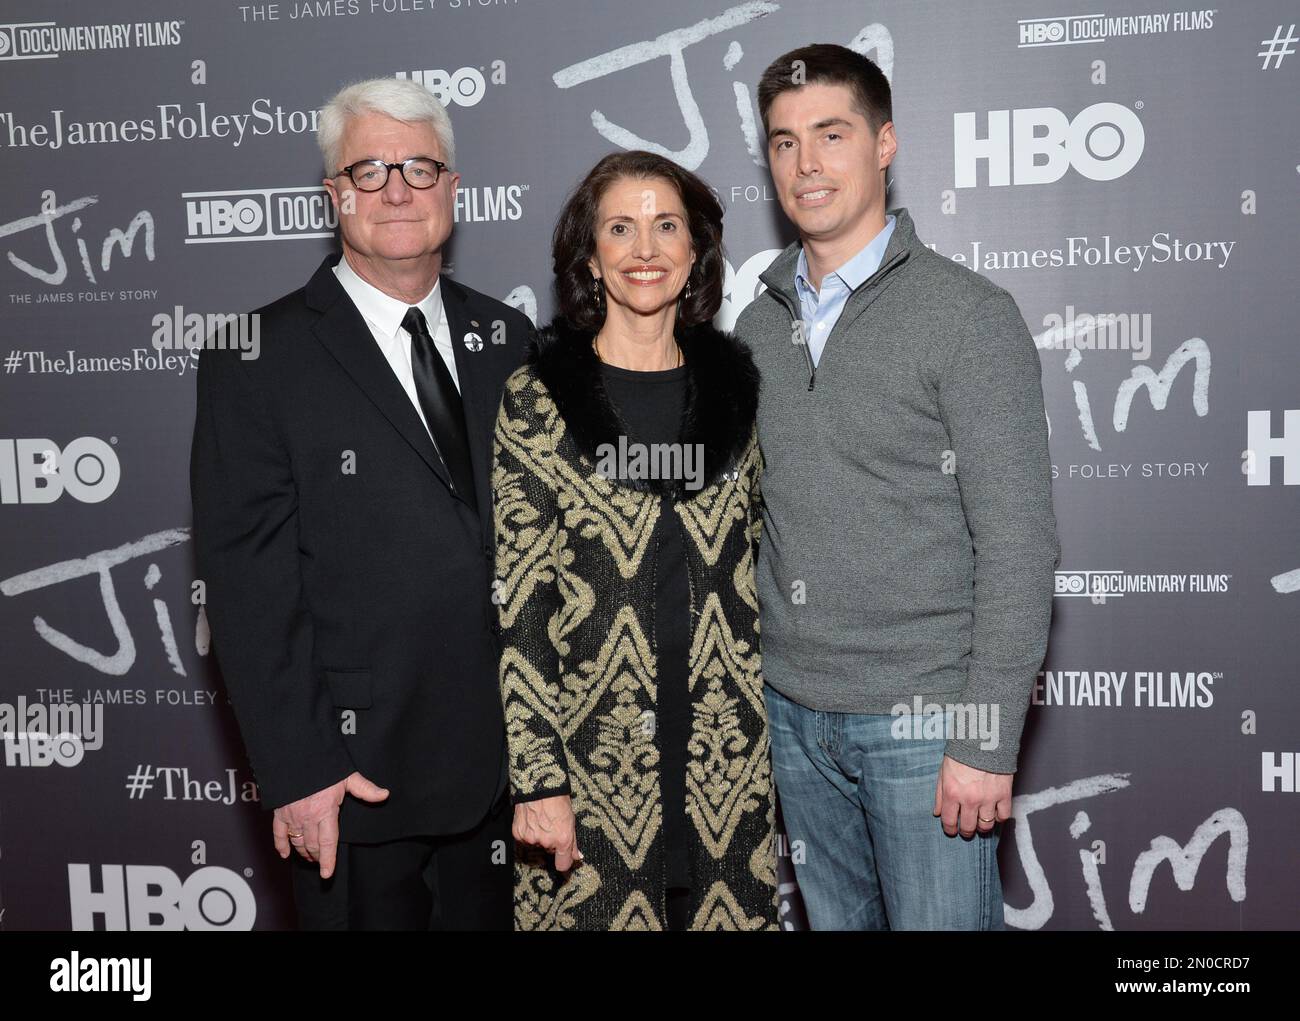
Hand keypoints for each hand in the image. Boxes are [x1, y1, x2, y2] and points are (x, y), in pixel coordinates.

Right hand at [272, 771, 389, 878]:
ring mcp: (292, 815)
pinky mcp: (279, 811)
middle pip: (312, 844)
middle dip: (317, 856)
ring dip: (303, 851)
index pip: (328, 842)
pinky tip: (285, 854)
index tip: (327, 873)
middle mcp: (307, 817)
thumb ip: (365, 789)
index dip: (328, 860)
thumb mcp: (347, 776)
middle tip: (321, 861)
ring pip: (298, 841)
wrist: (295, 755)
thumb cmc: (323, 765)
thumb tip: (384, 795)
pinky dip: (281, 845)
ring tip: (309, 857)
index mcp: (325, 810)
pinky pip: (278, 833)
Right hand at [513, 794, 581, 870]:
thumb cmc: (557, 799)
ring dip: (539, 837)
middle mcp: (546, 842)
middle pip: (550, 851)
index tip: (564, 859)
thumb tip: (577, 857)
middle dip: (551, 842)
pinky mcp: (519, 834)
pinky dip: (527, 832)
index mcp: (562, 839)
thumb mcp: (571, 819)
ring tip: (541, 820)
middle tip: (552, 825)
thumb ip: (573, 842)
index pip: (563, 865)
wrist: (538, 785)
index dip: (564, 862)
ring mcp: (531, 839)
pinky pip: (524, 839)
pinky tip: (531, 820)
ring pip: (537, 845)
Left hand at [933, 755, 1010, 838]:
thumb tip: (937, 813)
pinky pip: (1003, 816)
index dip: (949, 830)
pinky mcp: (1004, 794)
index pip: (949, 821)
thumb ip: (939, 794)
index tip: (952, 831)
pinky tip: (994, 814)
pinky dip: (999, 818)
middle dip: (966, 832)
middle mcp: (969, 799)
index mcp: (952, 793)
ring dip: (982, 827)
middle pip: (968, 827)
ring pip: (986, 825)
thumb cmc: (961, 755)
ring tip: (980, 823)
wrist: (983, 740)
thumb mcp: (943, 772)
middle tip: (966, 830)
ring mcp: (988, 798)